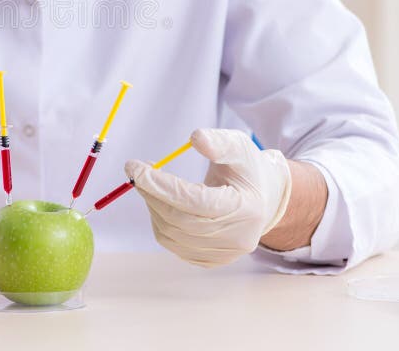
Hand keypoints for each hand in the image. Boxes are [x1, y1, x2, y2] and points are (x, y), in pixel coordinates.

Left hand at [126, 128, 291, 267]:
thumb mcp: (239, 146)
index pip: (196, 201)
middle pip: (181, 221)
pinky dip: (159, 221)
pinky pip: (173, 244)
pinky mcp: (211, 260)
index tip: (136, 168)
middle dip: (151, 195)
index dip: (162, 185)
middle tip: (136, 173)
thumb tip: (195, 138)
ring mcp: (224, 254)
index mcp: (247, 209)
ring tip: (151, 184)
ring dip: (153, 207)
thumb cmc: (246, 169)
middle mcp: (238, 238)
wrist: (262, 199)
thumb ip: (219, 142)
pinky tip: (163, 202)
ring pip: (172, 235)